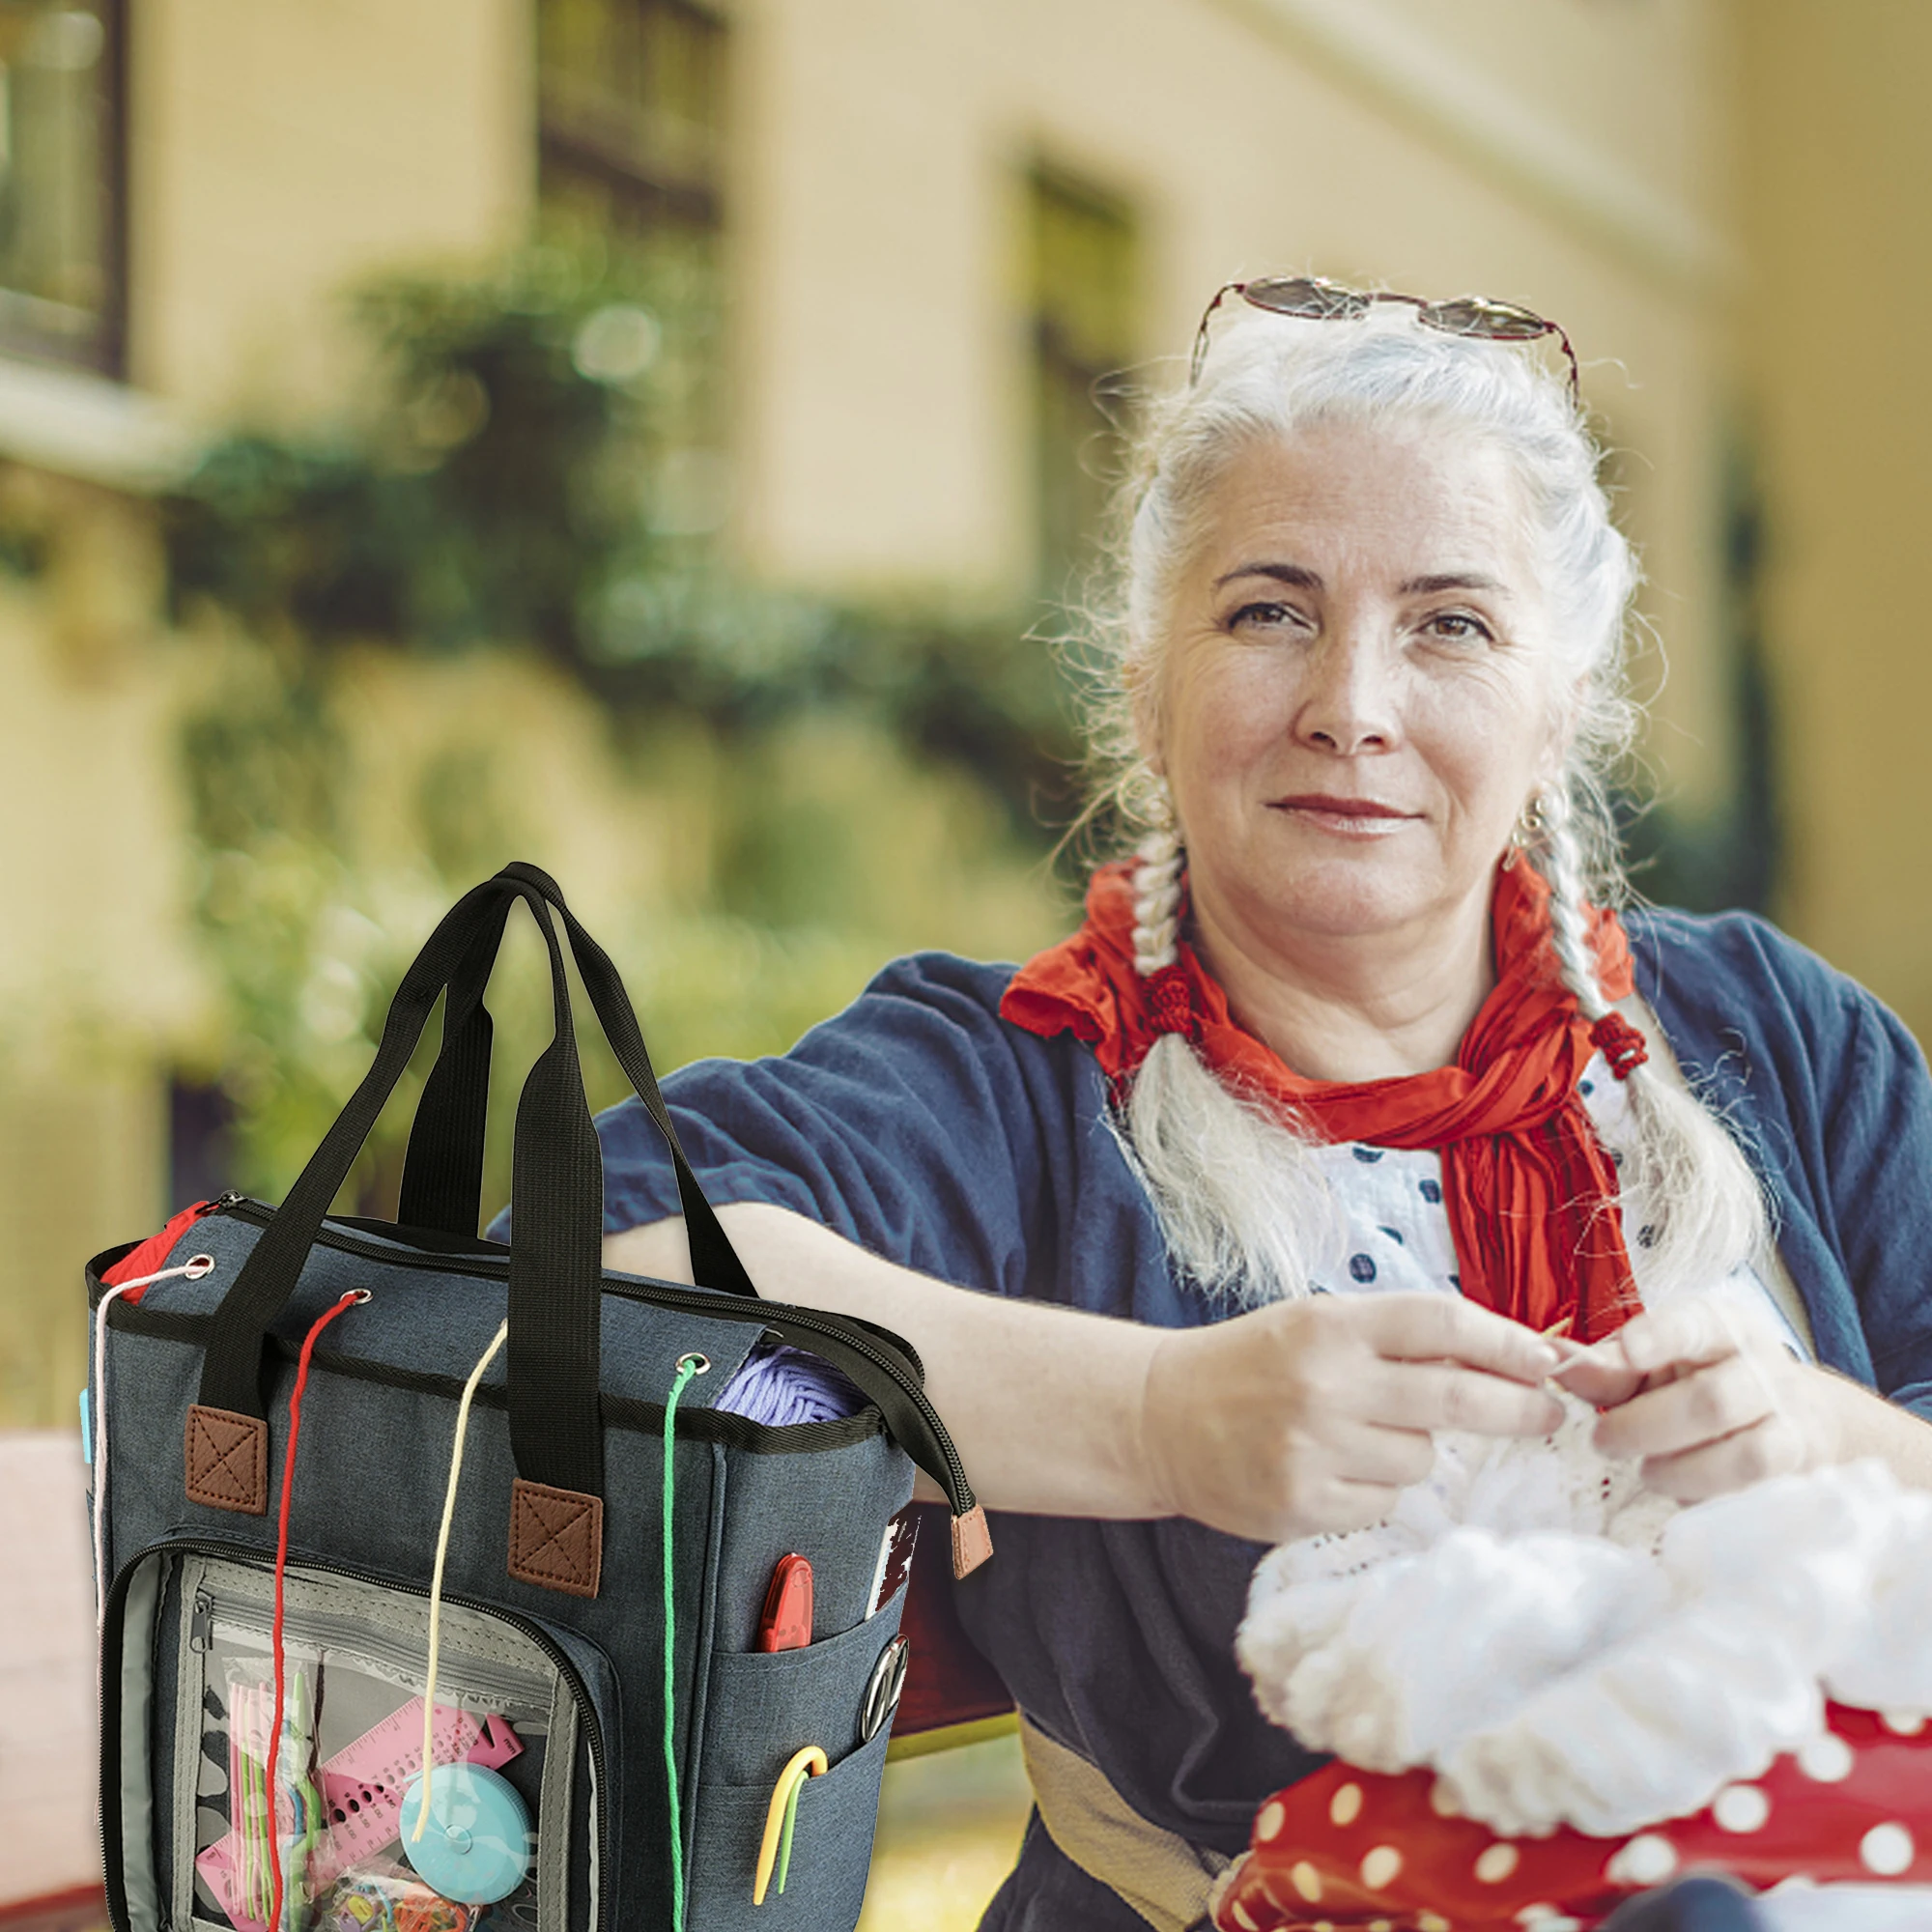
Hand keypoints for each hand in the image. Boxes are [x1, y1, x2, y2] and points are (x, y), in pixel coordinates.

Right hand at [1141, 1292, 1564, 1543]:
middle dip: (1517, 1408)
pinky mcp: (1303, 1505)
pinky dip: (1374, 1489)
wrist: (1160, 1417)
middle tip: (1547, 1413)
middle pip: (1456, 1397)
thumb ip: (1396, 1340)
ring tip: (1359, 1435)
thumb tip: (1504, 1359)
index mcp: (1330, 1325)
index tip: (1548, 1359)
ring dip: (1414, 1449)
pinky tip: (1332, 1469)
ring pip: (1421, 1460)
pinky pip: (1384, 1503)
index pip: (1441, 1323)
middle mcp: (1324, 1383)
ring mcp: (1313, 1448)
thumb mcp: (1316, 1326)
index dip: (1507, 1341)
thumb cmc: (1253, 1364)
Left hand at [1552, 1296, 1839, 1501]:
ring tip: (1645, 1472)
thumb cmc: (1699, 1379)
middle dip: (1647, 1427)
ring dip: (1681, 1469)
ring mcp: (1784, 1413)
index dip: (1662, 1337)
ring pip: (1741, 1451)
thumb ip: (1604, 1367)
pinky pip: (1755, 1485)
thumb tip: (1549, 1358)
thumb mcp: (1650, 1363)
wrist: (1799, 1411)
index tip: (1628, 1350)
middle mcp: (1758, 1362)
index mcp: (1715, 1325)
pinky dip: (1710, 1492)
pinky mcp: (1796, 1459)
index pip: (1693, 1323)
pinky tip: (1680, 1491)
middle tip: (1601, 1441)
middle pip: (1709, 1401)